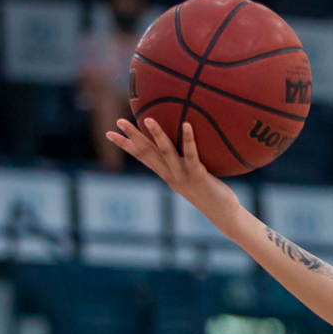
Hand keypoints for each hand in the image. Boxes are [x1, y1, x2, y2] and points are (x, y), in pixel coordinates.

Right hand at [106, 117, 242, 227]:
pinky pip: (192, 156)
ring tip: (148, 119)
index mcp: (166, 174)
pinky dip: (188, 139)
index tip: (110, 133)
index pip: (142, 157)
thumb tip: (184, 139)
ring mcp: (183, 176)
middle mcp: (171, 175)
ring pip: (166, 153)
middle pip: (148, 153)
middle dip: (132, 137)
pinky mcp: (198, 177)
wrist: (223, 214)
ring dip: (156, 135)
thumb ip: (185, 161)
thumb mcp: (192, 175)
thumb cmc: (211, 191)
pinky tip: (186, 124)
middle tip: (118, 121)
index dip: (126, 145)